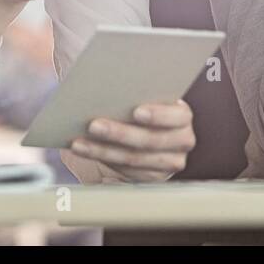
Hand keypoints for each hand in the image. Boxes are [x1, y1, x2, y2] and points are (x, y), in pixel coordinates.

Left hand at [62, 100, 195, 182]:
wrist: (147, 130)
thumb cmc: (144, 105)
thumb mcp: (147, 97)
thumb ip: (138, 93)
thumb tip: (108, 85)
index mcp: (183, 116)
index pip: (176, 116)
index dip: (158, 115)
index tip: (136, 111)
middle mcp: (182, 142)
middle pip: (149, 140)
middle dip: (119, 133)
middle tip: (94, 125)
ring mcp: (168, 163)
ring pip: (133, 159)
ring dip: (103, 150)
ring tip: (79, 142)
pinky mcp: (151, 178)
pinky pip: (124, 172)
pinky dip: (101, 159)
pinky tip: (83, 150)